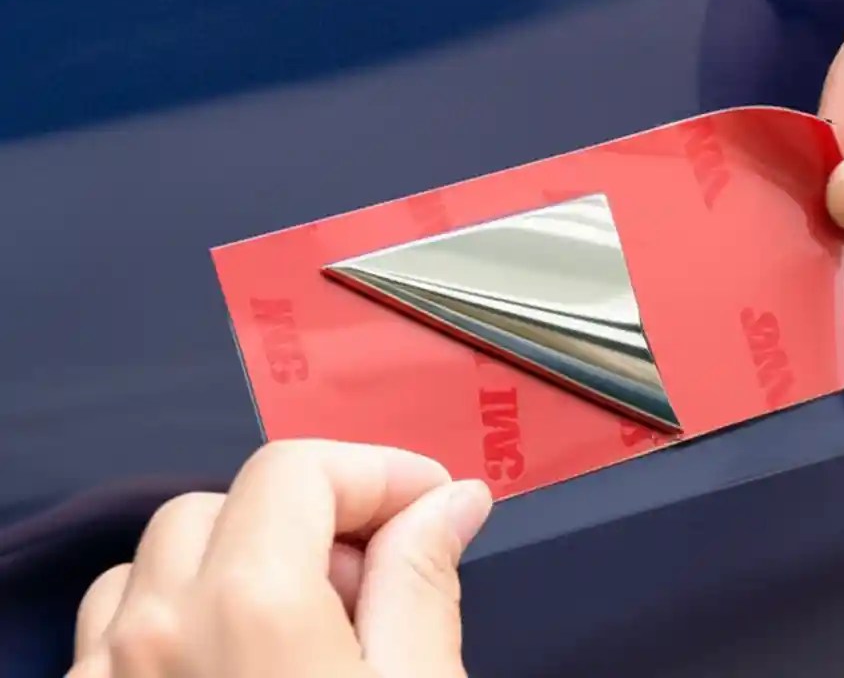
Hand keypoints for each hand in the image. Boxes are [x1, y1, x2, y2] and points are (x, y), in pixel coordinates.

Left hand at [69, 440, 492, 676]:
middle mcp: (153, 636)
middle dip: (310, 522)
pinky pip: (114, 635)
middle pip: (225, 506)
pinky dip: (180, 626)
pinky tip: (243, 671)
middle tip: (378, 581)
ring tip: (308, 634)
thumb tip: (447, 503)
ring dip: (236, 571)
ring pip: (156, 566)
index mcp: (247, 610)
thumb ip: (423, 584)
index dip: (378, 472)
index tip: (430, 502)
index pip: (299, 469)